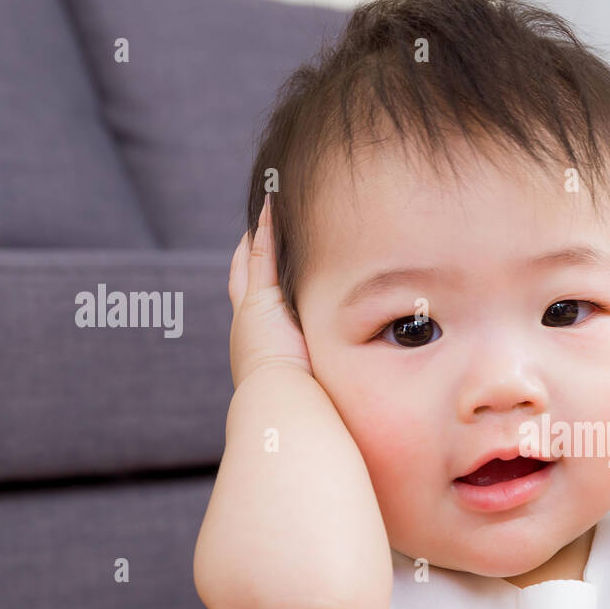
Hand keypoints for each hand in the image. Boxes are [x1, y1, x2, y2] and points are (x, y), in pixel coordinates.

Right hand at [228, 194, 313, 388]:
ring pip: (255, 262)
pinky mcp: (258, 301)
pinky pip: (263, 255)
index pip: (259, 306)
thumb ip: (330, 369)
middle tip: (263, 224)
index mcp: (262, 346)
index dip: (261, 282)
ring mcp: (252, 311)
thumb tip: (361, 388)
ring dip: (262, 234)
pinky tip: (275, 202)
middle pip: (248, 278)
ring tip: (275, 203)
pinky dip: (267, 229)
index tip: (267, 262)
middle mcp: (249, 326)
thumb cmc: (306, 406)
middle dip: (254, 253)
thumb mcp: (317, 382)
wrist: (282, 406)